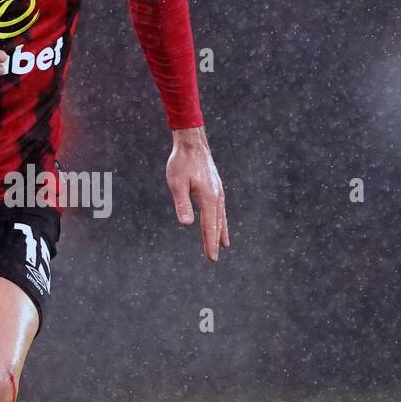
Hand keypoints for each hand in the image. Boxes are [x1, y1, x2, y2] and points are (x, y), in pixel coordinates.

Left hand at [166, 126, 228, 260]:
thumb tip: (187, 224)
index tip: (212, 258)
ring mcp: (218, 191)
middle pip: (217, 223)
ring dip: (220, 231)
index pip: (209, 225)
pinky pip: (220, 208)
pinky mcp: (216, 187)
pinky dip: (221, 219)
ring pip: (220, 216)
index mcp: (208, 197)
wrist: (192, 143)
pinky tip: (220, 222)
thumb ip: (182, 204)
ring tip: (223, 244)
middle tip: (213, 258)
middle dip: (214, 241)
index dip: (210, 243)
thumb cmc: (181, 162)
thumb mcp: (177, 184)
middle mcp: (217, 196)